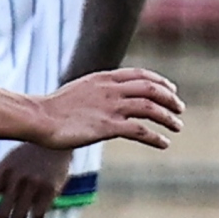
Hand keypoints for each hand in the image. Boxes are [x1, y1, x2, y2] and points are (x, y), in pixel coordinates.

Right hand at [34, 67, 181, 150]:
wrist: (38, 117)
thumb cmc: (53, 108)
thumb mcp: (79, 90)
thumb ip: (96, 91)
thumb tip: (105, 98)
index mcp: (104, 77)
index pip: (140, 74)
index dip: (160, 82)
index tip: (171, 89)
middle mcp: (111, 89)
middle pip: (151, 88)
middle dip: (170, 98)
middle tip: (180, 109)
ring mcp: (110, 107)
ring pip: (150, 108)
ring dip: (168, 117)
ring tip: (178, 126)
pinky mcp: (108, 127)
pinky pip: (140, 131)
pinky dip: (156, 137)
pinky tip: (164, 143)